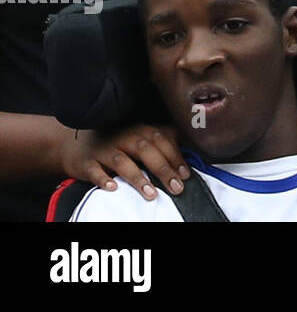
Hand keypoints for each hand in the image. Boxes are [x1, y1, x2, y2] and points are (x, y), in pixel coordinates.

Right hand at [59, 123, 188, 200]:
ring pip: (121, 161)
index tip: (186, 175)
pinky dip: (104, 179)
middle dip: (163, 169)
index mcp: (140, 129)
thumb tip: (191, 148)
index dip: (175, 156)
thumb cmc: (118, 142)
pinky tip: (114, 188)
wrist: (77, 144)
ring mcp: (104, 149)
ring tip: (151, 194)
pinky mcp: (87, 162)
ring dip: (137, 178)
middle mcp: (123, 136)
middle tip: (175, 187)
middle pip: (145, 150)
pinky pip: (94, 171)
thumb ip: (163, 140)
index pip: (161, 140)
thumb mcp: (141, 136)